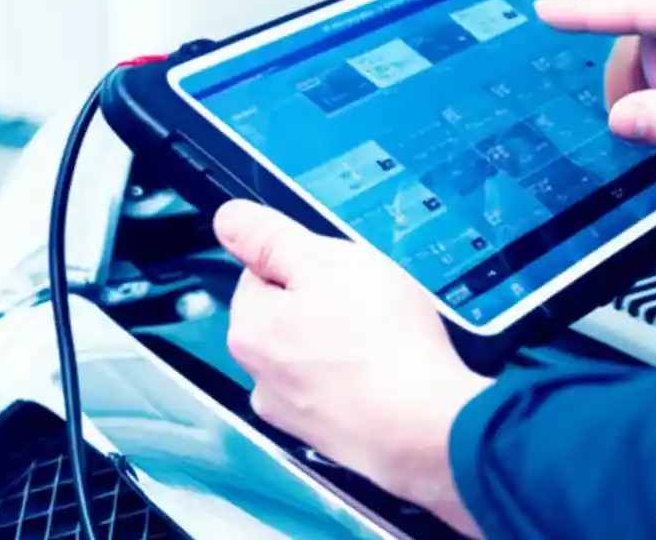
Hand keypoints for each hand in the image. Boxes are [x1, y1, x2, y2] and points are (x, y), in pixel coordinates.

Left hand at [214, 200, 489, 537]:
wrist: (426, 426)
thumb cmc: (383, 344)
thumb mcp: (327, 262)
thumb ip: (270, 237)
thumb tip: (229, 220)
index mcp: (251, 328)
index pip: (263, 273)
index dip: (307, 263)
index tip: (342, 272)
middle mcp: (261, 377)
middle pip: (289, 316)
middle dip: (328, 304)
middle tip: (371, 303)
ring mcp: (295, 413)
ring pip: (317, 355)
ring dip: (346, 344)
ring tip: (387, 340)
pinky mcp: (332, 436)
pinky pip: (342, 391)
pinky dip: (361, 380)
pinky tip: (390, 373)